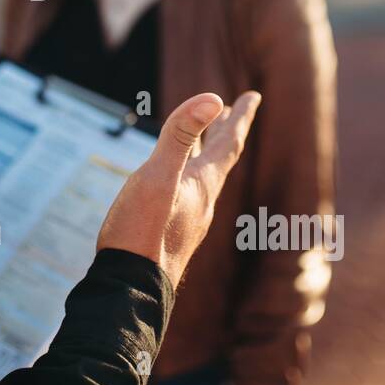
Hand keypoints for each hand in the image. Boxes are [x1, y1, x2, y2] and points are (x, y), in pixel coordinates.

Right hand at [97, 90, 261, 286]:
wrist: (131, 288)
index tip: (253, 96)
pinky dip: (188, 176)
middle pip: (220, 159)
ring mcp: (188, 220)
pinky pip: (187, 195)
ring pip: (204, 177)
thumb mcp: (159, 175)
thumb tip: (212, 98)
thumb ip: (181, 136)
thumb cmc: (142, 231)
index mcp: (203, 184)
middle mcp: (202, 201)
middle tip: (232, 110)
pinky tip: (175, 184)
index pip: (229, 143)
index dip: (241, 117)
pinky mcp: (171, 234)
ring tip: (206, 141)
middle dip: (226, 131)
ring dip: (207, 153)